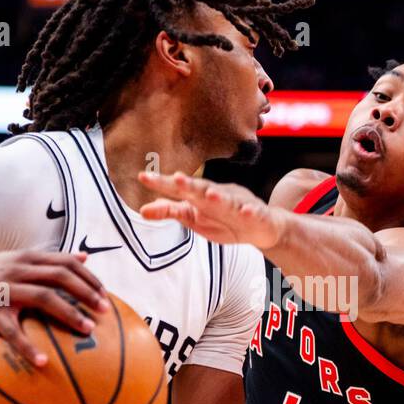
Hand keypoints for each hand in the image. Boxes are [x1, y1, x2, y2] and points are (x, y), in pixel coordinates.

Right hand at [0, 249, 109, 367]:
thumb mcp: (17, 260)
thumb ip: (49, 259)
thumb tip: (84, 256)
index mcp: (26, 259)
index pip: (65, 262)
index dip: (88, 276)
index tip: (105, 293)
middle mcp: (17, 271)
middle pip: (60, 277)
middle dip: (86, 292)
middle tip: (105, 310)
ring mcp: (3, 290)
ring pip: (43, 299)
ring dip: (68, 314)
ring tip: (87, 330)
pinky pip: (12, 331)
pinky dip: (27, 346)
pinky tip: (42, 362)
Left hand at [139, 172, 283, 249]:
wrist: (261, 227)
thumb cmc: (224, 219)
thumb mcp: (194, 218)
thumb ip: (171, 212)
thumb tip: (142, 210)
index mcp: (200, 196)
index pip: (179, 188)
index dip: (162, 183)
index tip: (143, 177)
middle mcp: (218, 195)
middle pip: (202, 188)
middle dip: (190, 185)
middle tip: (176, 179)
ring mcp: (238, 204)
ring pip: (228, 199)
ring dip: (220, 197)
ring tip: (210, 195)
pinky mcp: (256, 215)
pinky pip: (253, 213)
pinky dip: (250, 212)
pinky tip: (247, 212)